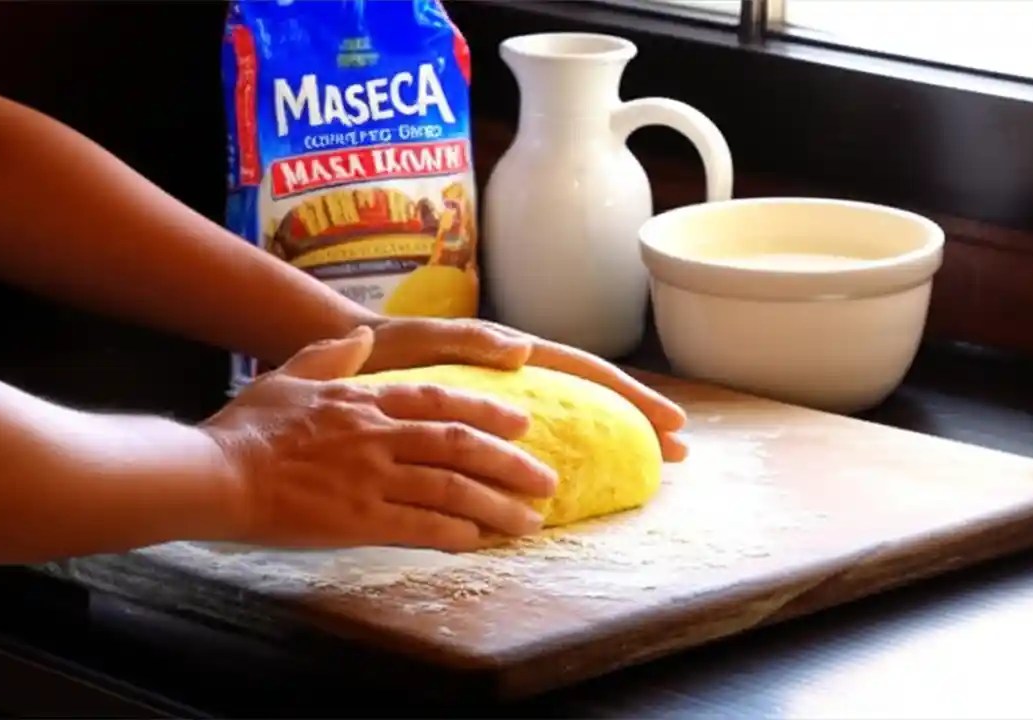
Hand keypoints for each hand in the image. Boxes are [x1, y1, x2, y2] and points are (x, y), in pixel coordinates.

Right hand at [201, 326, 557, 551]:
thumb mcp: (290, 375)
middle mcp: (378, 436)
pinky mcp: (359, 519)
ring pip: (452, 489)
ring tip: (530, 521)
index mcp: (365, 401)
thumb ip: (333, 354)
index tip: (522, 426)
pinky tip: (480, 543)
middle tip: (545, 480)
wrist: (214, 473)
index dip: (486, 413)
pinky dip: (456, 533)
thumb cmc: (246, 427)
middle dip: (511, 464)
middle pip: (460, 445)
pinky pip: (420, 526)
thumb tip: (364, 335)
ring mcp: (372, 478)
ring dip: (497, 505)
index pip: (440, 401)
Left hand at [357, 317, 688, 461]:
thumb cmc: (387, 345)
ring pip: (573, 421)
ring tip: (653, 466)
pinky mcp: (487, 426)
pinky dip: (569, 458)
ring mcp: (506, 403)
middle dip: (637, 420)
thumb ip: (467, 339)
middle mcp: (519, 379)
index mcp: (512, 356)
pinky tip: (588, 484)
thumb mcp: (422, 337)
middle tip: (680, 450)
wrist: (351, 359)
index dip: (629, 395)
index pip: (585, 372)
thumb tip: (524, 351)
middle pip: (592, 399)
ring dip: (614, 440)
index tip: (669, 419)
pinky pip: (541, 442)